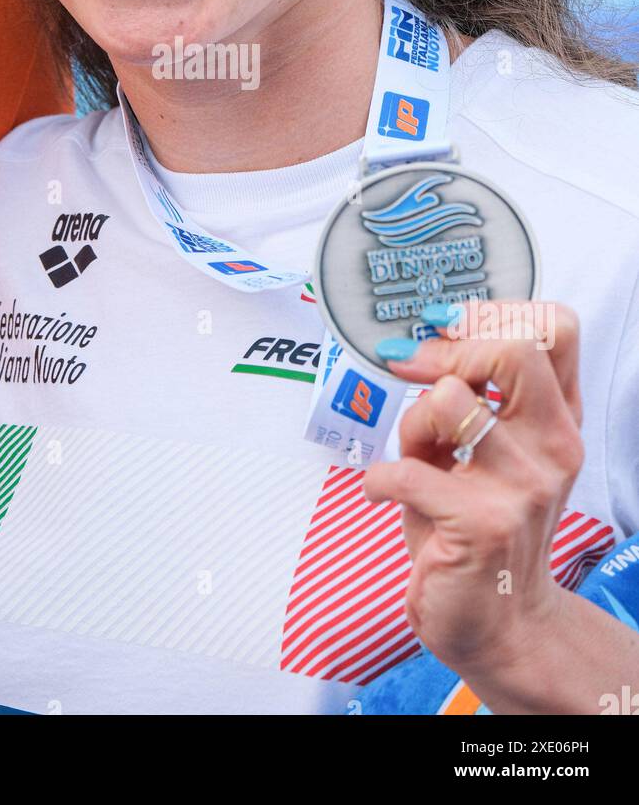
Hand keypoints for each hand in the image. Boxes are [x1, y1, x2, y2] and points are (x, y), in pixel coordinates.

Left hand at [363, 299, 584, 683]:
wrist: (501, 623)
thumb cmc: (483, 526)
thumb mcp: (492, 454)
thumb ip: (473, 399)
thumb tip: (418, 345)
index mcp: (558, 420)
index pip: (553, 329)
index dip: (492, 313)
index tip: (447, 329)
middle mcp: (552, 447)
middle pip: (514, 348)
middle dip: (449, 351)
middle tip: (415, 372)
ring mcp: (522, 486)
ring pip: (449, 399)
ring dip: (412, 422)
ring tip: (413, 455)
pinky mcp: (481, 524)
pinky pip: (405, 470)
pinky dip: (379, 478)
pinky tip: (383, 493)